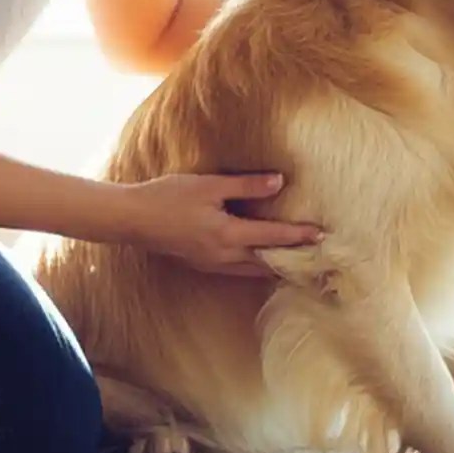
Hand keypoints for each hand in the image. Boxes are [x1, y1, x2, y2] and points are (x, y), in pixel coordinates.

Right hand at [121, 173, 320, 276]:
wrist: (131, 218)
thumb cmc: (168, 197)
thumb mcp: (209, 185)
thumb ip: (246, 186)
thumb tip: (279, 182)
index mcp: (227, 235)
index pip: (272, 237)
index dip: (299, 235)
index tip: (321, 235)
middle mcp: (223, 256)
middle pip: (267, 262)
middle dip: (292, 259)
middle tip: (316, 257)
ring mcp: (212, 263)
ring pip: (252, 270)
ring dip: (274, 265)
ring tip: (295, 260)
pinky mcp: (202, 263)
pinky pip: (238, 269)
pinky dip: (255, 265)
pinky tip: (260, 257)